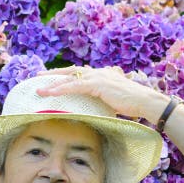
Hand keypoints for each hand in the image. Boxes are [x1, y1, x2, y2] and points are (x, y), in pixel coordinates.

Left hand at [35, 66, 170, 123]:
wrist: (145, 101)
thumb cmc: (132, 105)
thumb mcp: (113, 102)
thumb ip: (102, 102)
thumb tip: (92, 110)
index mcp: (102, 75)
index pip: (79, 73)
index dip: (65, 75)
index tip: (52, 78)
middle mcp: (98, 72)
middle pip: (71, 71)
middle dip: (53, 74)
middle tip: (38, 77)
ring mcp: (98, 77)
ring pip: (70, 78)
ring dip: (53, 83)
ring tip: (39, 89)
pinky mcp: (98, 84)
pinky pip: (75, 86)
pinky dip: (61, 89)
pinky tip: (50, 93)